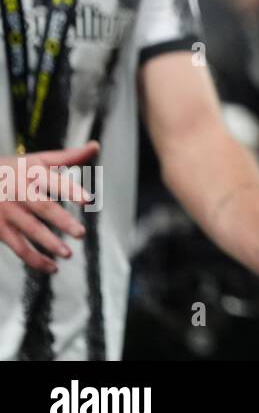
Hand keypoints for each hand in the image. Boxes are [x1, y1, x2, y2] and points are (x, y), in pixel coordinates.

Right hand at [0, 142, 100, 273]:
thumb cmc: (13, 170)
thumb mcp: (37, 160)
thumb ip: (68, 157)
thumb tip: (95, 145)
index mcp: (32, 174)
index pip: (54, 182)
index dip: (70, 190)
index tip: (87, 199)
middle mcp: (19, 193)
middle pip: (42, 208)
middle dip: (61, 221)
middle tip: (80, 233)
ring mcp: (8, 212)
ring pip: (29, 230)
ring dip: (48, 243)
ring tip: (68, 254)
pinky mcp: (0, 229)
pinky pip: (18, 246)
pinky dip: (34, 259)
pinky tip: (52, 267)